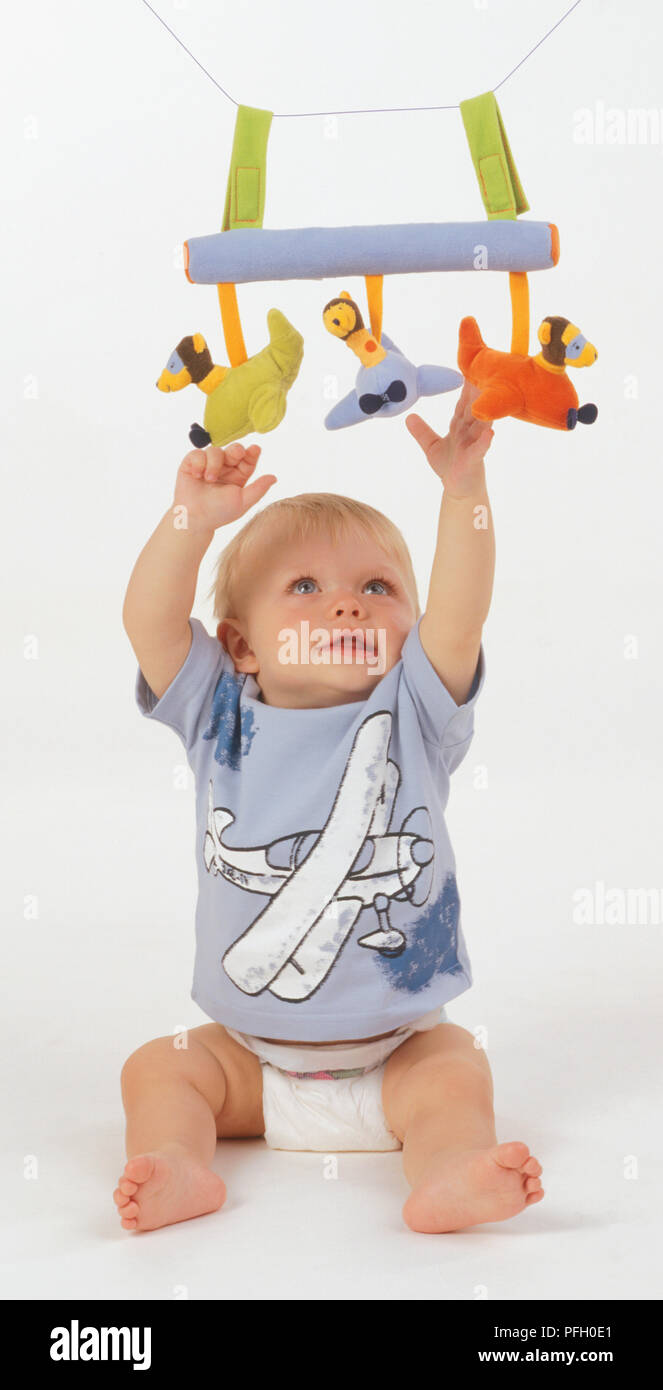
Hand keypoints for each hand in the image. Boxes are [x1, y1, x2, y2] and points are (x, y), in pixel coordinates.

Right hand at [173, 443, 276, 531]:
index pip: (248, 459)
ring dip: (214, 463)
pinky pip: (197, 453)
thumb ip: (258, 489)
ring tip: (210, 479)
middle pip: (233, 449)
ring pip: (214, 450)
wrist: (195, 518)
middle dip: (236, 449)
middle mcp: (225, 467)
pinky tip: (198, 475)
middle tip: (237, 454)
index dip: (252, 453)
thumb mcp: (243, 501)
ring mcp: (208, 464)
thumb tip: (274, 477)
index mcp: (239, 475)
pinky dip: (198, 462)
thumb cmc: (220, 513)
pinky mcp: (192, 464)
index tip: (255, 450)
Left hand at [405, 379, 493, 498]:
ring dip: (484, 409)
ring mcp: (474, 444)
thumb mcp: (431, 447)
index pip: (462, 402)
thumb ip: (421, 431)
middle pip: (473, 407)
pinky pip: (481, 449)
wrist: (459, 491)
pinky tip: (490, 432)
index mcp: (460, 426)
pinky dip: (485, 441)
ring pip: (481, 424)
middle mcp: (470, 432)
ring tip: (490, 393)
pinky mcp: (475, 460)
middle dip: (477, 389)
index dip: (464, 385)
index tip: (468, 365)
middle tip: (483, 367)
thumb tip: (408, 416)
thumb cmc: (449, 467)